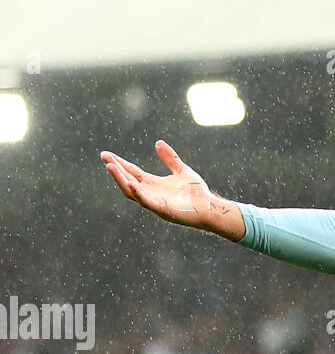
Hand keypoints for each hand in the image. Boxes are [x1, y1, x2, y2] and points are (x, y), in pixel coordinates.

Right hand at [100, 140, 244, 239]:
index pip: (131, 172)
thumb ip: (170, 158)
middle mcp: (150, 193)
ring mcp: (155, 202)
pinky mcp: (162, 210)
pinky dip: (138, 193)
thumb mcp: (181, 169)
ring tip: (111, 167)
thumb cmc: (197, 192)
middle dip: (116, 170)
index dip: (119, 164)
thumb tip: (157, 143)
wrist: (210, 207)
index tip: (107, 155)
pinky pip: (146, 202)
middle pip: (127, 180)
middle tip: (105, 158)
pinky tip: (131, 183)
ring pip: (132, 192)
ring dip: (121, 180)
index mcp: (153, 184)